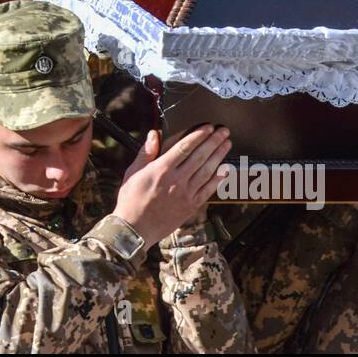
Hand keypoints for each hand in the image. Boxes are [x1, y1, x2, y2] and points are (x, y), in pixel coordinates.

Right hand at [114, 124, 230, 245]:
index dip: (198, 135)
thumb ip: (146, 153)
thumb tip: (153, 135)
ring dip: (218, 156)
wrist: (135, 229)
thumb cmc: (130, 200)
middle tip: (224, 132)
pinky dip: (217, 179)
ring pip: (207, 171)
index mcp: (161, 169)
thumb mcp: (132, 172)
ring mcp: (185, 194)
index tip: (208, 127)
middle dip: (213, 141)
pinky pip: (207, 190)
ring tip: (226, 145)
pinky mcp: (190, 206)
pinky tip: (224, 170)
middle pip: (200, 156)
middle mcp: (176, 180)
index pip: (184, 147)